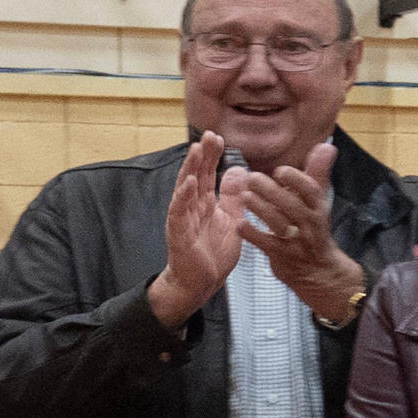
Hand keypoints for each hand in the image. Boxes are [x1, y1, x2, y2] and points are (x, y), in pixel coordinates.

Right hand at [148, 135, 242, 325]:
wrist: (201, 283)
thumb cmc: (213, 253)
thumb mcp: (231, 219)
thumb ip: (233, 197)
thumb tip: (238, 170)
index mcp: (204, 204)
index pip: (206, 174)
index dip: (211, 156)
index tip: (218, 137)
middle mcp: (191, 207)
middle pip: (194, 176)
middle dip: (201, 155)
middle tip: (208, 135)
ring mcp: (183, 219)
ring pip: (184, 189)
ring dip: (190, 169)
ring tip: (196, 150)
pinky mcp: (179, 234)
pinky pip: (179, 213)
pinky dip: (182, 197)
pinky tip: (188, 183)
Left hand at [240, 143, 360, 317]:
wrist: (318, 270)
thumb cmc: (313, 229)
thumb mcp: (319, 202)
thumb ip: (318, 173)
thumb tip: (327, 146)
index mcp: (318, 208)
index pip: (312, 191)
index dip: (297, 180)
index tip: (280, 170)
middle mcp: (310, 224)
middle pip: (293, 206)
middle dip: (273, 192)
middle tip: (252, 178)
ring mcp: (297, 242)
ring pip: (280, 224)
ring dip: (262, 210)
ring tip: (243, 196)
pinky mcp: (283, 257)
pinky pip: (267, 245)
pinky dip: (254, 235)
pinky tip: (239, 224)